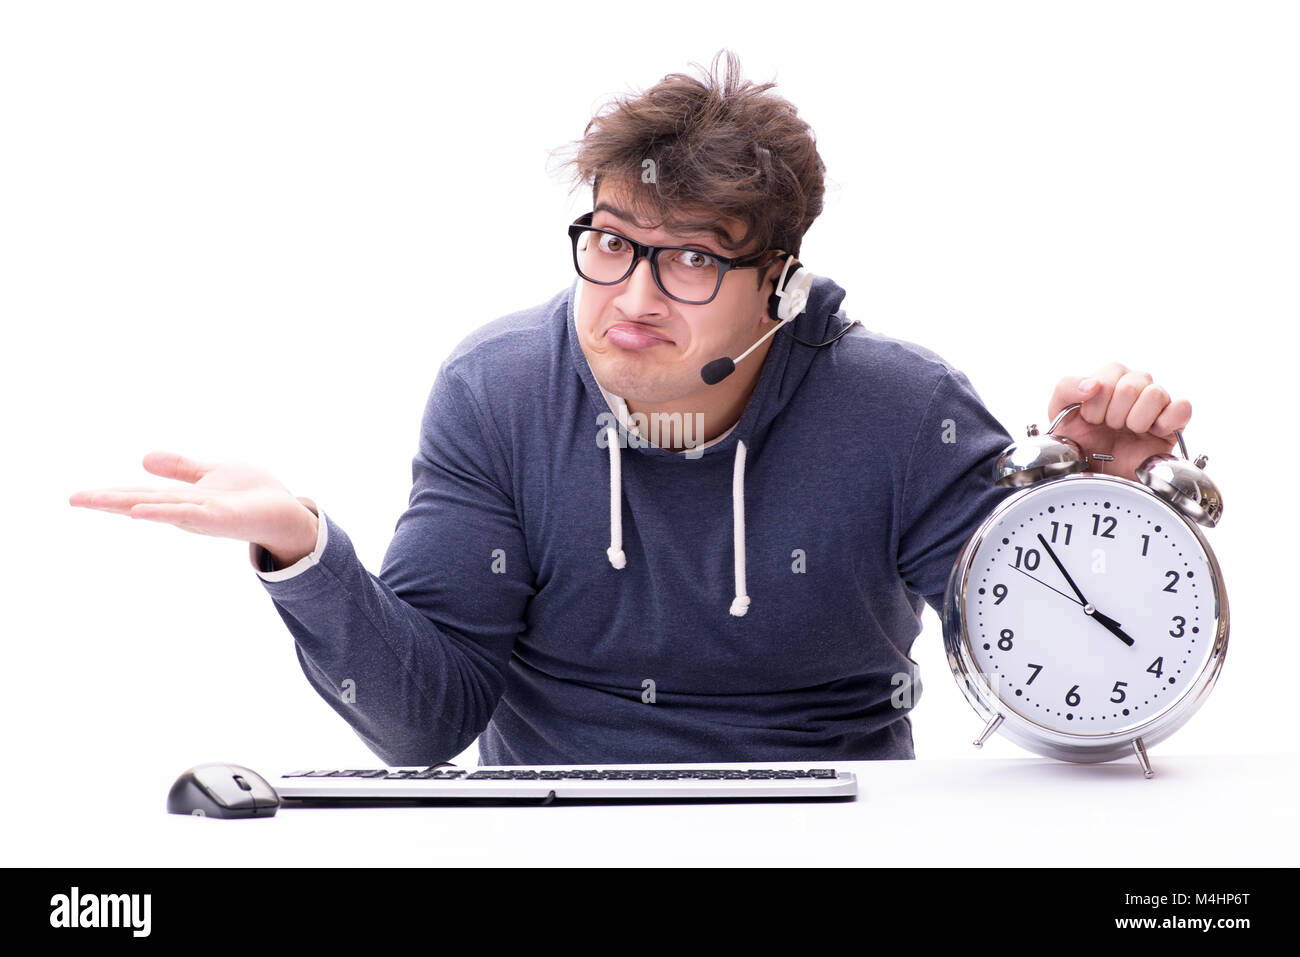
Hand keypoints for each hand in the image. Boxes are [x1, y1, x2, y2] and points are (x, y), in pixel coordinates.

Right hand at [69, 452, 318, 564]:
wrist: (287, 513)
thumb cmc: (252, 495)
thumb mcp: (210, 474)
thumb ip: (180, 469)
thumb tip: (143, 460)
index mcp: (181, 499)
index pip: (139, 493)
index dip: (109, 494)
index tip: (76, 496)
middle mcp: (186, 509)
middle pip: (141, 501)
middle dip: (108, 501)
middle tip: (73, 499)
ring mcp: (202, 515)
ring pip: (160, 508)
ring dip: (131, 505)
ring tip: (99, 501)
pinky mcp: (221, 518)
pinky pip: (190, 514)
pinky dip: (165, 512)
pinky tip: (142, 510)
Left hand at [1048, 362, 1192, 480]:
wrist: (1095, 474)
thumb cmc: (1081, 441)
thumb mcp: (1060, 412)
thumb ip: (1066, 388)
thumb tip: (1091, 384)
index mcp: (1111, 380)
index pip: (1113, 371)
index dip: (1099, 398)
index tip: (1090, 418)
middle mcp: (1135, 388)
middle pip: (1134, 381)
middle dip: (1114, 411)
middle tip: (1109, 427)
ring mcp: (1156, 406)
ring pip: (1156, 393)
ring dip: (1136, 418)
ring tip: (1128, 432)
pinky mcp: (1173, 425)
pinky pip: (1182, 408)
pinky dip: (1166, 421)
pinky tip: (1151, 432)